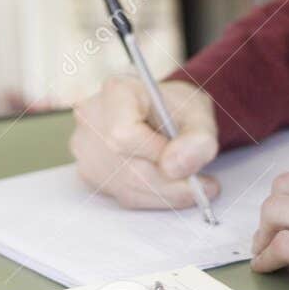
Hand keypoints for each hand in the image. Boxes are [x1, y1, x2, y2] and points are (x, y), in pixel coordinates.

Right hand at [69, 75, 219, 209]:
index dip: (157, 154)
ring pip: (128, 188)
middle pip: (129, 169)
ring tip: (192, 184)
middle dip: (172, 183)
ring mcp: (85, 148)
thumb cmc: (177, 108)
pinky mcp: (89, 172)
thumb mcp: (199, 113)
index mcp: (116, 92)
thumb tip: (175, 168)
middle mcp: (91, 118)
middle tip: (204, 185)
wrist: (162, 112)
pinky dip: (153, 197)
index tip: (184, 156)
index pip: (124, 135)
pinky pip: (124, 195)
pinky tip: (169, 185)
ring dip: (166, 194)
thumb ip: (198, 138)